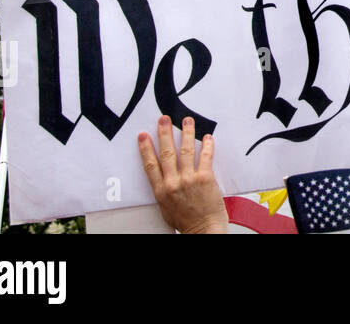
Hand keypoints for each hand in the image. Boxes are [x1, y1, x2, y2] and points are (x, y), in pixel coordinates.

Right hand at [137, 115, 228, 233]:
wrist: (203, 229)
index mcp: (161, 191)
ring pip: (186, 150)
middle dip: (164, 133)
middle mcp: (173, 183)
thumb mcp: (166, 207)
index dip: (146, 148)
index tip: (142, 135)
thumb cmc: (186, 220)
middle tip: (163, 119)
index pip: (150, 165)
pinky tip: (207, 136)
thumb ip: (163, 190)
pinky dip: (207, 145)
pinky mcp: (205, 178)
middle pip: (166, 153)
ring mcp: (189, 179)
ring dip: (186, 133)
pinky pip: (205, 156)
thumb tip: (162, 176)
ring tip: (187, 120)